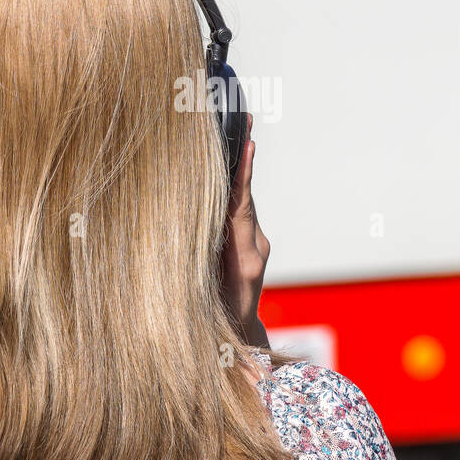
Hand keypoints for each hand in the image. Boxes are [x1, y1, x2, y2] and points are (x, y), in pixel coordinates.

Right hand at [219, 114, 270, 348]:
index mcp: (244, 258)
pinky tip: (230, 164)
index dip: (243, 176)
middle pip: (245, 196)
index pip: (241, 208)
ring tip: (241, 128)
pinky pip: (241, 211)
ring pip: (243, 202)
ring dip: (240, 169)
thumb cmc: (217, 324)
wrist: (240, 341)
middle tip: (247, 118)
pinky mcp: (254, 244)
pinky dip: (235, 189)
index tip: (249, 144)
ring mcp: (257, 244)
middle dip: (244, 159)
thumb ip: (201, 266)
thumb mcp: (206, 297)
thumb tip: (203, 231)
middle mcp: (256, 246)